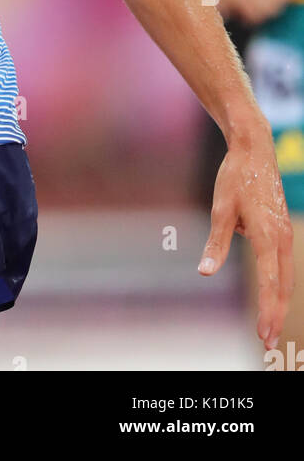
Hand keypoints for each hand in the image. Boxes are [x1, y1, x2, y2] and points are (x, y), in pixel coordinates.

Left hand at [199, 126, 293, 349]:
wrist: (254, 150)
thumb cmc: (235, 178)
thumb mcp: (220, 209)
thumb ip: (216, 243)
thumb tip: (204, 272)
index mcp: (268, 236)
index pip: (270, 283)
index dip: (267, 311)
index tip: (262, 334)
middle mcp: (282, 238)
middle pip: (283, 285)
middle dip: (276, 314)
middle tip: (267, 342)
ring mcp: (286, 233)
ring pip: (287, 276)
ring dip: (280, 302)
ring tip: (270, 325)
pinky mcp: (283, 229)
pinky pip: (285, 264)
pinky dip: (281, 284)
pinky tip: (273, 296)